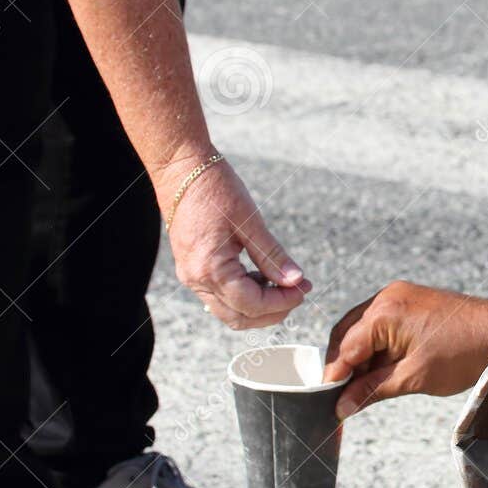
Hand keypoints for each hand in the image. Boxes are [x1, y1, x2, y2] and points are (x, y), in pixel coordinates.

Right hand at [160, 158, 309, 328]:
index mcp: (210, 269)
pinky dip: (244, 294)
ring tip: (283, 282)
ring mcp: (191, 276)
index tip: (305, 288)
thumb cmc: (215, 189)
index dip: (283, 302)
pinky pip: (220, 295)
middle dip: (273, 311)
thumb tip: (296, 280)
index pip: (252, 304)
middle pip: (240, 317)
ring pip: (229, 311)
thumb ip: (272, 256)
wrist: (181, 169)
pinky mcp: (193, 269)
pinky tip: (262, 275)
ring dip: (259, 305)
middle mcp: (196, 279)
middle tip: (299, 291)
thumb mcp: (250, 221)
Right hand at [324, 283, 487, 418]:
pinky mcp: (410, 300)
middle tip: (340, 396)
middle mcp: (385, 297)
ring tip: (360, 386)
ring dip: (359, 357)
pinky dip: (376, 346)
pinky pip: (380, 323)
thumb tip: (342, 406)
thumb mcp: (413, 378)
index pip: (345, 348)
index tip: (327, 400)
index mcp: (384, 313)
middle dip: (343, 365)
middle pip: (347, 334)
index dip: (335, 376)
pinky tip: (379, 368)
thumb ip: (372, 390)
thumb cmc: (463, 354)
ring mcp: (398, 296)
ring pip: (362, 329)